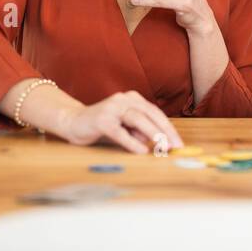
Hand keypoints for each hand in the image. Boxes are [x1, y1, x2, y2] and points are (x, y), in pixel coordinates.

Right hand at [57, 90, 183, 154]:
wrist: (72, 121)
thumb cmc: (102, 126)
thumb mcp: (125, 129)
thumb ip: (140, 132)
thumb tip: (157, 142)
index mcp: (132, 99)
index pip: (155, 113)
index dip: (168, 128)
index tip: (179, 143)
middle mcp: (124, 100)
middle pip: (150, 114)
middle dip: (165, 131)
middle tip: (176, 146)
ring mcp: (112, 108)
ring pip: (137, 119)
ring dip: (153, 134)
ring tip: (163, 146)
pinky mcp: (101, 120)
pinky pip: (120, 132)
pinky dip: (132, 142)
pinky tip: (141, 151)